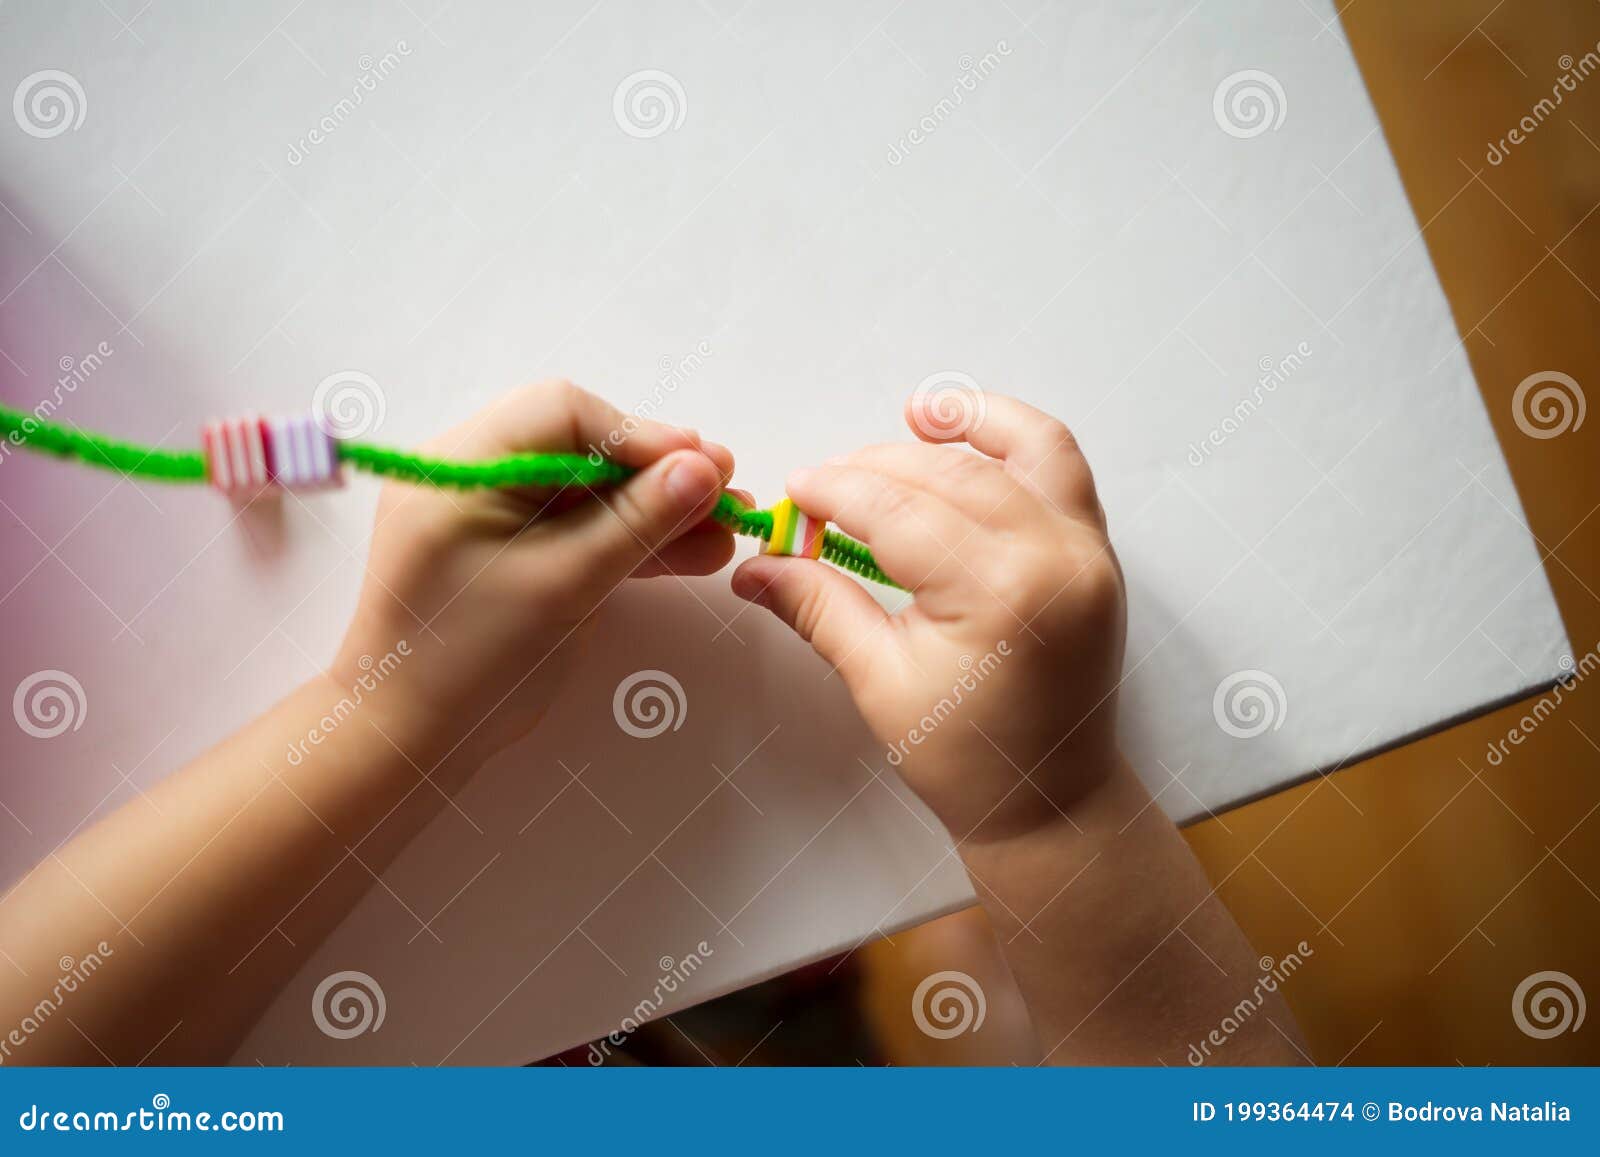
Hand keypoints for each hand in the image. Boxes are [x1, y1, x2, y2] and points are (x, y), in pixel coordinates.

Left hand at [333, 380, 733, 769]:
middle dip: (657, 473)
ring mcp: (494, 516)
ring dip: (656, 510)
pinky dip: (631, 540)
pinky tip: (693, 551)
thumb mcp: (563, 583)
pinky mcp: (515, 554)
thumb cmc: (471, 659)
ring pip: (590, 491)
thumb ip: (635, 522)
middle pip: (582, 447)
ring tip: (726, 528)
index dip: (638, 435)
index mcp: (461, 465)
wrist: (414, 740)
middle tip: (725, 493)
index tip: (703, 467)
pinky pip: (580, 529)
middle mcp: (474, 475)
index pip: (561, 413)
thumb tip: (704, 468)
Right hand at [731, 392, 1125, 841]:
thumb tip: (757, 566)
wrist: (1052, 802)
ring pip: (1019, 452)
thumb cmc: (969, 761)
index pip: (899, 512)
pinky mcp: (1098, 551)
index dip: (837, 493)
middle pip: (950, 475)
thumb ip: (819, 608)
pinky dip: (1018, 440)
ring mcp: (1087, 551)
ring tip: (908, 417)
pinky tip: (971, 437)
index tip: (797, 494)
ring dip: (960, 429)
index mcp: (1000, 595)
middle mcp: (1055, 558)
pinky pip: (1062, 469)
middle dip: (877, 468)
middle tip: (824, 485)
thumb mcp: (879, 683)